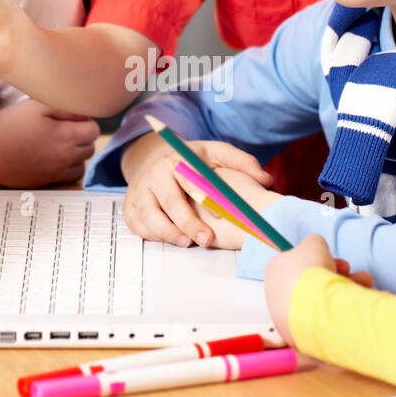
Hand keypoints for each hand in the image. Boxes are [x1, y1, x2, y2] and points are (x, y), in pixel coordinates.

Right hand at [0, 100, 98, 188]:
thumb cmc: (9, 125)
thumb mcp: (35, 106)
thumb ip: (63, 107)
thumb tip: (83, 112)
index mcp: (65, 135)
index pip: (94, 129)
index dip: (84, 121)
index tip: (70, 118)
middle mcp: (65, 156)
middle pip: (90, 146)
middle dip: (82, 136)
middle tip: (64, 128)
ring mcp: (58, 171)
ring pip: (83, 162)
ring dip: (78, 153)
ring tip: (61, 143)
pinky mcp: (49, 181)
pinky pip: (72, 177)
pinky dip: (70, 167)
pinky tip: (57, 158)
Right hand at [122, 134, 275, 247]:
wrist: (152, 158)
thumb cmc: (191, 161)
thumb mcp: (216, 153)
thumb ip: (242, 163)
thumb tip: (266, 180)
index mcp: (178, 158)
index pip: (191, 179)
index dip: (205, 199)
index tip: (219, 217)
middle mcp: (155, 173)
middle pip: (170, 201)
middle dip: (188, 222)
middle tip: (206, 239)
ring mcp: (140, 189)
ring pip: (149, 214)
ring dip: (167, 232)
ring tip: (186, 243)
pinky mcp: (130, 205)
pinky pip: (138, 224)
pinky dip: (153, 235)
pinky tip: (171, 239)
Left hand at [264, 233, 372, 345]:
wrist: (313, 306)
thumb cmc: (309, 270)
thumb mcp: (313, 242)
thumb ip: (313, 243)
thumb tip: (316, 248)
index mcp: (274, 271)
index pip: (295, 262)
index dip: (316, 258)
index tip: (331, 258)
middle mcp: (276, 296)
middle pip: (310, 282)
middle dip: (334, 274)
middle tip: (347, 271)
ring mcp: (288, 317)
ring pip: (320, 300)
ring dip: (345, 288)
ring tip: (362, 283)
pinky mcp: (303, 335)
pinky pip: (324, 318)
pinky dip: (341, 309)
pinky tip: (358, 300)